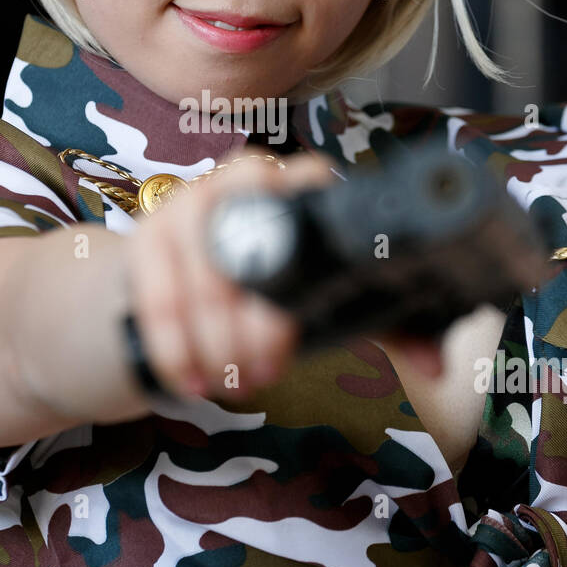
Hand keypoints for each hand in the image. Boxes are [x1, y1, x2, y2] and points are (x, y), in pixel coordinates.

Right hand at [121, 146, 338, 400]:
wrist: (171, 273)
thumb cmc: (261, 281)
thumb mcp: (305, 279)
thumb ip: (352, 298)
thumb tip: (421, 355)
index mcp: (287, 181)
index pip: (309, 182)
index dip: (315, 239)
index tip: (317, 302)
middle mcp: (233, 181)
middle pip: (254, 254)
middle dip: (260, 328)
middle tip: (267, 374)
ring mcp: (185, 205)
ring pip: (207, 284)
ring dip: (221, 348)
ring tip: (236, 385)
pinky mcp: (146, 238)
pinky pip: (159, 301)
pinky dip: (176, 351)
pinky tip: (191, 381)